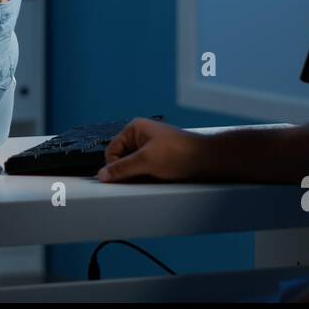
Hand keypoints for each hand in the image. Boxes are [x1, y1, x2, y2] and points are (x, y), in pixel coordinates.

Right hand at [97, 118, 211, 182]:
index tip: (120, 179)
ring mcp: (150, 147)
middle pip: (122, 159)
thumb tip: (102, 175)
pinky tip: (155, 179)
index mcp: (135, 129)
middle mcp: (141, 136)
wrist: (205, 160)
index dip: (114, 166)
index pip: (112, 150)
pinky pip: (144, 170)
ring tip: (150, 177)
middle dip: (128, 171)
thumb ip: (122, 168)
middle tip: (139, 178)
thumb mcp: (146, 161)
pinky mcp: (159, 158)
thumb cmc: (178, 153)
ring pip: (133, 166)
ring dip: (138, 175)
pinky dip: (146, 176)